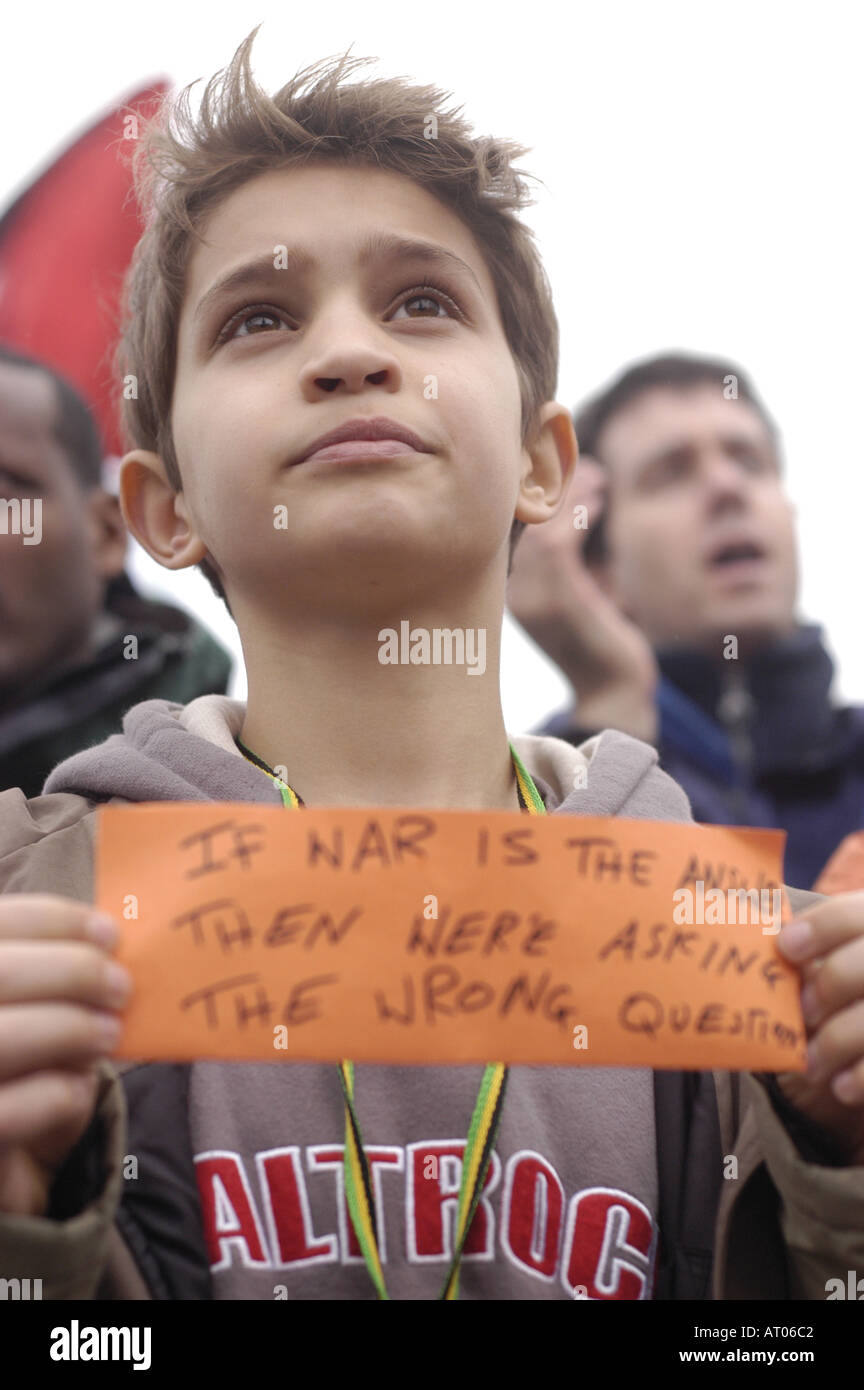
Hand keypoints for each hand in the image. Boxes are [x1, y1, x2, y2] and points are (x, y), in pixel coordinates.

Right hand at [0, 895, 130, 1216]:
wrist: (1, 1175)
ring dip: (69, 1029)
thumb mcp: (35, 1013)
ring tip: (109, 1034)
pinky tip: (78, 1089)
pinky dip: (56, 1092)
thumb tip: (107, 941)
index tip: (110, 932)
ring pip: (0, 1037)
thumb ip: (53, 974)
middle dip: (71, 972)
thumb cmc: (19, 1075)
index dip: (51, 920)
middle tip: (121, 987)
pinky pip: (8, 1111)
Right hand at [507, 458, 658, 741]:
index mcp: (508, 594)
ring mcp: (533, 600)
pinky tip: (599, 501)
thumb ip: (562, 557)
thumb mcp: (571, 593)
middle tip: (580, 463)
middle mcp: (512, 596)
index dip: (526, 489)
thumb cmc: (597, 639)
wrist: (612, 693)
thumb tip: (574, 501)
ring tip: (596, 477)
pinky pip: (561, 544)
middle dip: (549, 483)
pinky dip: (579, 515)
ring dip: (569, 494)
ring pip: (540, 527)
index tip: (551, 461)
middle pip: (517, 521)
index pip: (505, 528)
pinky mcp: (563, 602)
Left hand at [774, 896, 863, 1163]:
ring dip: (835, 1040)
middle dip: (831, 982)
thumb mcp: (815, 959)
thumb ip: (792, 947)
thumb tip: (730, 926)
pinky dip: (859, 1075)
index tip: (785, 947)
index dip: (821, 928)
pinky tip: (839, 1087)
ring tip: (808, 1063)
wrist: (855, 1026)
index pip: (852, 915)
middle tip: (802, 1010)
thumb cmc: (828, 989)